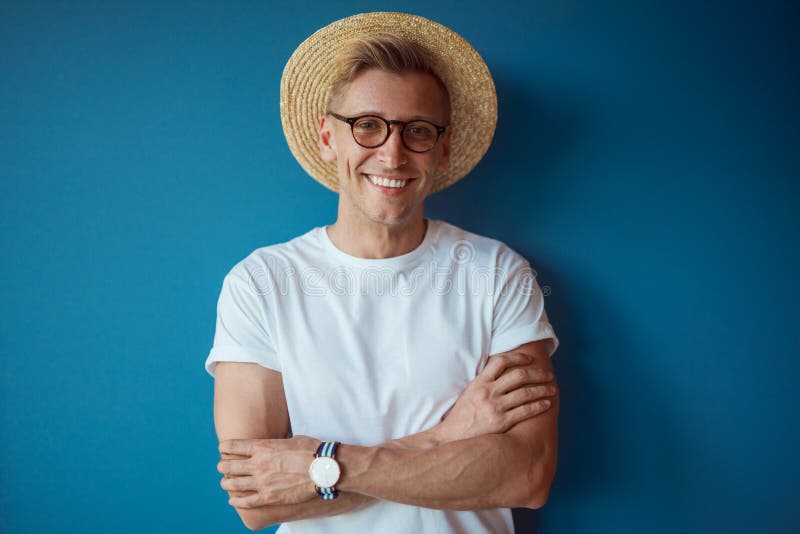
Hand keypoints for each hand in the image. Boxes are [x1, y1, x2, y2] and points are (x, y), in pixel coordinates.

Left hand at [217, 435, 320, 507]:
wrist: (323, 469)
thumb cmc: (311, 451)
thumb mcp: (291, 439)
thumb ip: (277, 443)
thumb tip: (276, 444)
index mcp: (263, 447)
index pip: (233, 446)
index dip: (224, 447)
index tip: (222, 449)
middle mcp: (258, 464)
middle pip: (229, 466)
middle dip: (223, 466)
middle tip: (222, 467)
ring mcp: (262, 482)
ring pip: (233, 484)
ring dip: (226, 483)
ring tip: (225, 483)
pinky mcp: (268, 497)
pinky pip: (246, 501)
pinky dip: (236, 501)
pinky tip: (232, 500)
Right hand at [436, 350, 557, 441]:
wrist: (451, 437)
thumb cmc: (461, 416)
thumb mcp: (469, 393)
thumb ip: (485, 382)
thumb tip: (503, 373)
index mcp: (479, 382)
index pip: (501, 361)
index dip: (518, 357)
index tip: (530, 359)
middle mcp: (488, 391)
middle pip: (519, 375)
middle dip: (537, 373)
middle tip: (548, 375)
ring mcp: (495, 407)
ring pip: (526, 392)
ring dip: (543, 389)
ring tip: (552, 389)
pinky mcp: (501, 422)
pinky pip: (525, 411)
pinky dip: (539, 405)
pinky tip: (547, 404)